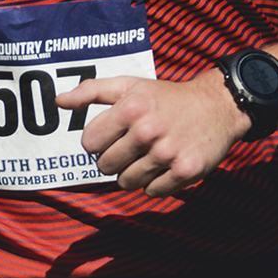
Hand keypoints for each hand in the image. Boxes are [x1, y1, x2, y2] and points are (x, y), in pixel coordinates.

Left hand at [55, 69, 253, 197]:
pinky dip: (155, 184)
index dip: (98, 142)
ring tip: (148, 157)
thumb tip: (59, 101)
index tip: (112, 136)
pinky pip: (152, 192)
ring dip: (133, 173)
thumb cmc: (167, 97)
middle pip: (105, 166)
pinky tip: (165, 166)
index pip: (89, 143)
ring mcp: (167, 153)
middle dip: (113, 160)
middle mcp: (147, 130)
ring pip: (127, 182)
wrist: (218, 107)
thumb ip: (91, 91)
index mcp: (130, 108)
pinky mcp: (186, 171)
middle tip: (131, 148)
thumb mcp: (130, 85)